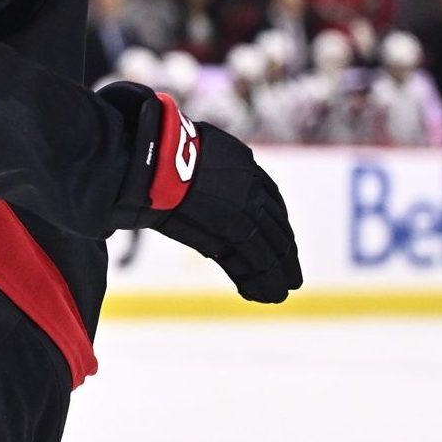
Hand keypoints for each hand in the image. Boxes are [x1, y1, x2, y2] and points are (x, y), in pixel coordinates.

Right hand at [101, 81, 300, 302]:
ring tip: (281, 291)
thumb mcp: (180, 149)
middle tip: (290, 273)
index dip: (275, 220)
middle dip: (284, 251)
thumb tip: (168, 159)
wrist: (151, 155)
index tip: (278, 237)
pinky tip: (267, 295)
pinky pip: (254, 260)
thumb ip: (186, 164)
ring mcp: (243, 207)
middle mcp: (249, 186)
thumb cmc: (152, 147)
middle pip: (276, 224)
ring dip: (278, 272)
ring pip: (270, 246)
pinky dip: (261, 280)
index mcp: (241, 163)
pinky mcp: (232, 230)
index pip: (269, 196)